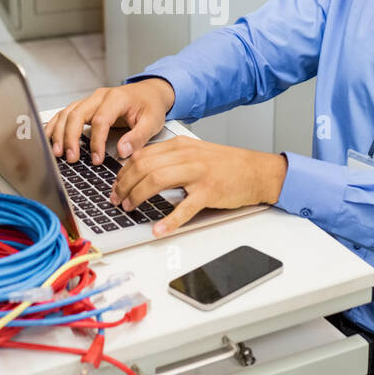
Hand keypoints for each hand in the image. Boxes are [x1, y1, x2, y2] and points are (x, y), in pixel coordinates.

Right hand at [43, 78, 175, 165]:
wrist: (149, 93)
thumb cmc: (150, 106)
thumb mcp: (152, 121)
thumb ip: (138, 137)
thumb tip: (123, 151)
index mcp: (117, 98)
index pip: (101, 120)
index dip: (96, 141)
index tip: (97, 160)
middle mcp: (100, 97)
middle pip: (77, 114)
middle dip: (70, 137)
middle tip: (71, 158)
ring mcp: (90, 100)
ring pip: (67, 113)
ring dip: (59, 133)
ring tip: (57, 153)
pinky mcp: (85, 106)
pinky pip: (65, 114)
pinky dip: (55, 126)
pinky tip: (49, 139)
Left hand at [110, 136, 287, 236]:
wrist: (256, 171)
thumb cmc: (226, 165)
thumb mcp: (195, 153)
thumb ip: (170, 158)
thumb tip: (141, 171)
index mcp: (180, 145)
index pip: (141, 155)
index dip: (123, 173)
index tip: (116, 186)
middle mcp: (186, 156)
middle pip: (143, 167)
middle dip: (124, 185)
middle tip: (117, 199)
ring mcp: (198, 173)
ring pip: (156, 181)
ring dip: (137, 196)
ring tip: (129, 208)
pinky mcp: (209, 192)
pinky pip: (184, 208)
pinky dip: (169, 221)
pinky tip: (158, 229)